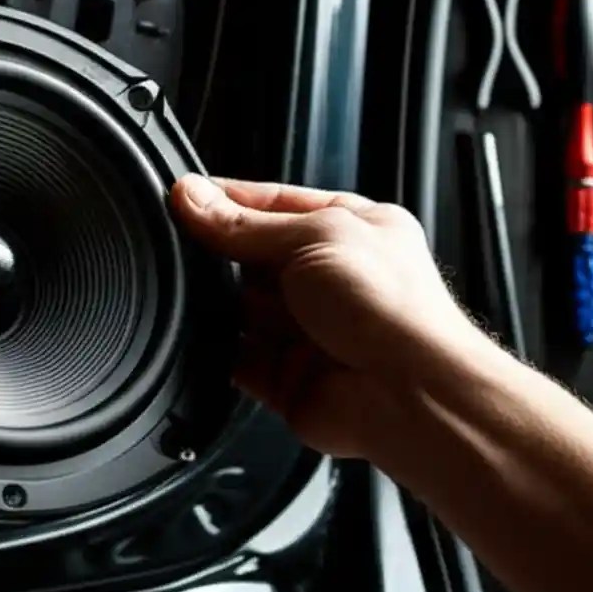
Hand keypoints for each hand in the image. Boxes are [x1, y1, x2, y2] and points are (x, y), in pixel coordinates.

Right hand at [171, 174, 482, 458]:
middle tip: (185, 245)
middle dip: (220, 254)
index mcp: (351, 229)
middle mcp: (331, 279)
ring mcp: (308, 330)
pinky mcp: (287, 376)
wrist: (408, 393)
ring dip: (219, 303)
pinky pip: (235, 359)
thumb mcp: (312, 237)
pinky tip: (204, 336)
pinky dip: (216, 350)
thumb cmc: (393, 309)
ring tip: (201, 295)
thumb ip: (243, 224)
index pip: (274, 205)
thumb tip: (192, 197)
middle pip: (252, 257)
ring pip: (240, 308)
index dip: (228, 201)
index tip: (184, 198)